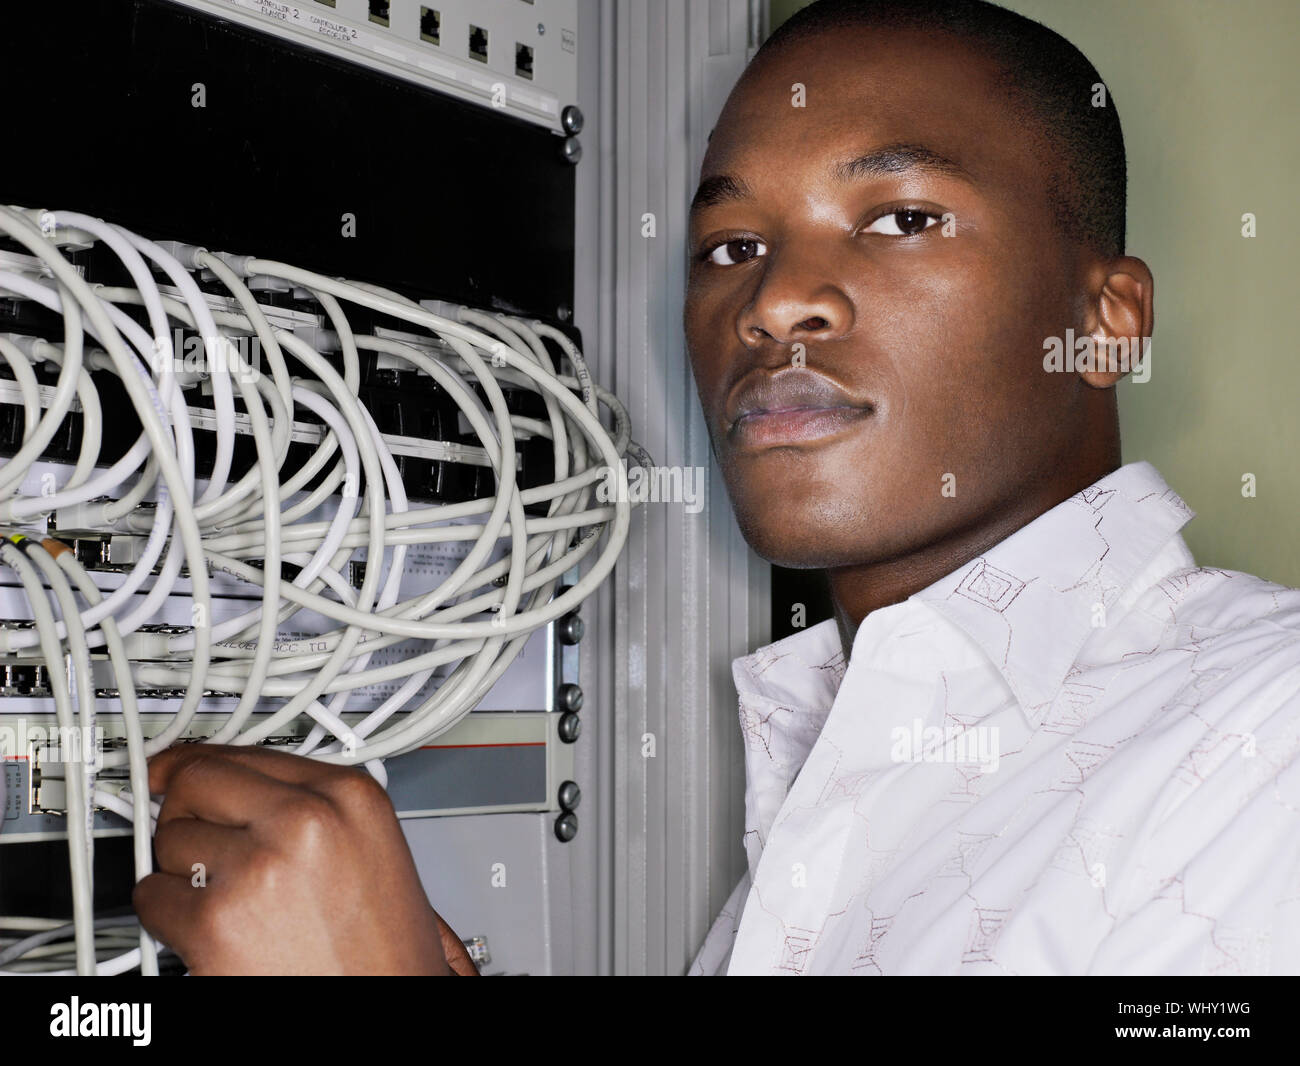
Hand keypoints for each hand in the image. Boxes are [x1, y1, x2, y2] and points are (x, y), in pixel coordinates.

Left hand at [133, 742, 477, 975]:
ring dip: (182, 870)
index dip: (206, 762)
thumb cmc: (384, 952)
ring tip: (229, 899)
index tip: (180, 767)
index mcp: (350, 797)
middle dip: (185, 811)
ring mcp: (260, 867)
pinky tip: (210, 930)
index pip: (251, 753)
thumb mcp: (371, 851)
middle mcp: (307, 821)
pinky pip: (150, 896)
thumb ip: (310, 807)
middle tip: (197, 839)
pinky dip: (165, 916)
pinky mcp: (217, 921)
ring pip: (170, 840)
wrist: (388, 1007)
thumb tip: (237, 784)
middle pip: (198, 781)